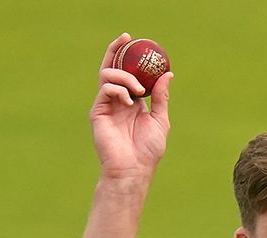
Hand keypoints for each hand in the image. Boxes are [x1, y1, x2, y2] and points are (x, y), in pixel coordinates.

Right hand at [90, 34, 173, 182]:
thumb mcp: (160, 120)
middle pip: (112, 68)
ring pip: (108, 76)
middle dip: (116, 50)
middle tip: (126, 39)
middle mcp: (117, 101)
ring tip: (139, 90)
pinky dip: (118, 90)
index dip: (129, 56)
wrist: (133, 169)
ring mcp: (106, 105)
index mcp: (131, 101)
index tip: (135, 42)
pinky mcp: (98, 112)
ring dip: (125, 76)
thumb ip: (161, 97)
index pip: (127, 73)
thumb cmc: (147, 151)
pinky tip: (129, 101)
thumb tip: (168, 74)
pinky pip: (105, 90)